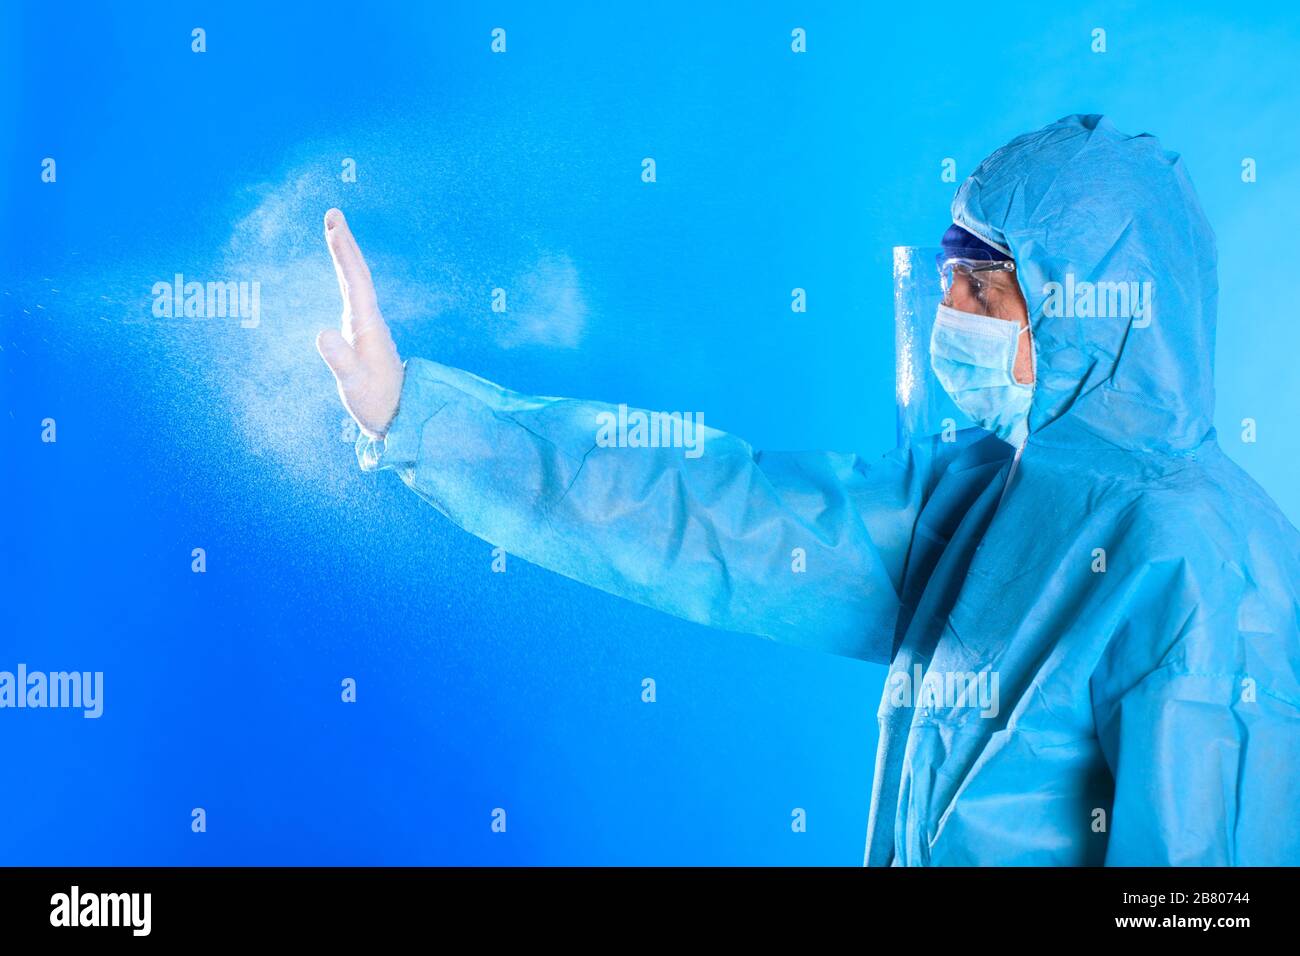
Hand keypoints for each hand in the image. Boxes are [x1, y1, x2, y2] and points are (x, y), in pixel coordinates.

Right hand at [316, 208, 404, 438]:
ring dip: (347, 255)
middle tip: (333, 213)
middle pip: (358, 274)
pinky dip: (347, 275)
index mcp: (367, 325)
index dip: (344, 253)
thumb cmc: (375, 402)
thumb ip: (339, 360)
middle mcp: (369, 319)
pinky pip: (355, 294)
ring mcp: (368, 325)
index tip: (334, 227)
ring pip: (357, 281)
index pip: (355, 281)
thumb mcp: (353, 384)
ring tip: (335, 231)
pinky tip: (343, 270)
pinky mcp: (364, 333)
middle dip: (345, 243)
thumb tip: (322, 333)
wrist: (399, 415)